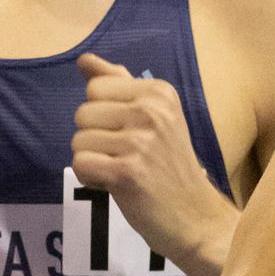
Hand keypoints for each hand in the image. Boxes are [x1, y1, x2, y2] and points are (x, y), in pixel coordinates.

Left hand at [72, 54, 236, 275]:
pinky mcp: (127, 173)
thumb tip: (85, 59)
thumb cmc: (168, 165)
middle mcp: (152, 111)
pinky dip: (91, 179)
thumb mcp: (153, 116)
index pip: (95, 87)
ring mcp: (140, 142)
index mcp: (159, 92)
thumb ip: (118, 85)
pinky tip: (115, 185)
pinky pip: (80, 165)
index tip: (128, 133)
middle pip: (82, 113)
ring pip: (77, 140)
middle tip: (125, 156)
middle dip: (93, 138)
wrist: (196, 216)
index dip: (102, 114)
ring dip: (92, 161)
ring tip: (123, 171)